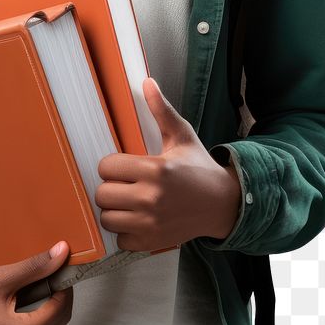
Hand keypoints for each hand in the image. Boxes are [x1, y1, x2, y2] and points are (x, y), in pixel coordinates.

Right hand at [0, 240, 73, 324]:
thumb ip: (34, 267)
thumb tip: (60, 254)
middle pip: (57, 320)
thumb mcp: (1, 279)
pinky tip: (20, 300)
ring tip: (31, 283)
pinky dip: (33, 317)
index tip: (62, 264)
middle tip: (47, 270)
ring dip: (46, 305)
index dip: (64, 282)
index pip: (62, 307)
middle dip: (57, 294)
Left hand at [95, 78, 241, 251]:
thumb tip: (147, 82)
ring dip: (114, 210)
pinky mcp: (153, 242)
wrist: (222, 203)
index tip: (122, 166)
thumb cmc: (199, 167)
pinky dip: (125, 231)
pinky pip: (121, 240)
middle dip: (110, 187)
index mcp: (155, 169)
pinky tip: (136, 219)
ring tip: (127, 202)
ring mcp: (151, 223)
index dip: (111, 165)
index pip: (106, 167)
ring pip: (107, 219)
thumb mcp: (181, 135)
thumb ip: (161, 110)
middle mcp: (151, 198)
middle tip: (123, 184)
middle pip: (102, 194)